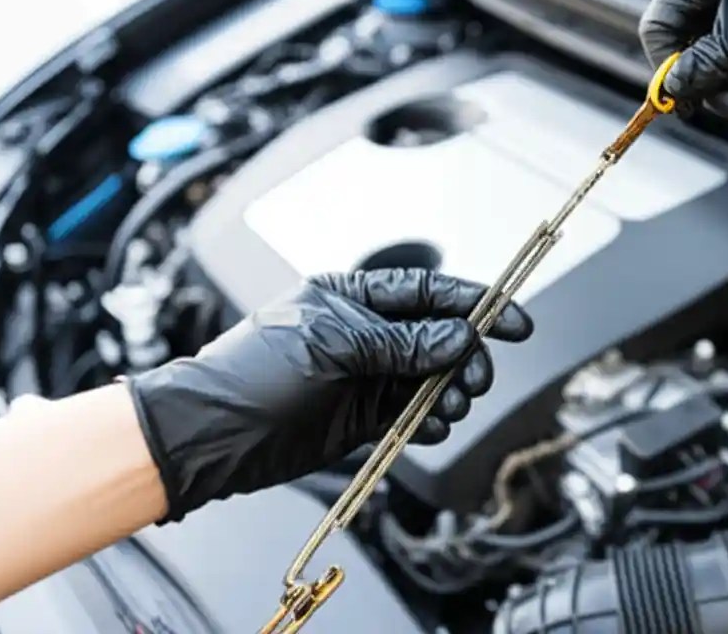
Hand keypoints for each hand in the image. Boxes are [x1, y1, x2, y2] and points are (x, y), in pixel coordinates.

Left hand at [127, 268, 533, 521]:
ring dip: (449, 392)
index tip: (515, 322)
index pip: (427, 291)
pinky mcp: (361, 418)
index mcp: (353, 298)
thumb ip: (402, 343)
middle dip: (466, 357)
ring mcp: (364, 376)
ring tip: (448, 408)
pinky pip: (410, 415)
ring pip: (430, 378)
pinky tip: (429, 429)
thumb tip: (458, 338)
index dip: (475, 303)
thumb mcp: (335, 347)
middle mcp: (364, 333)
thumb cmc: (255, 375)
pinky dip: (428, 422)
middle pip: (438, 337)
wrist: (212, 437)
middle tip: (476, 380)